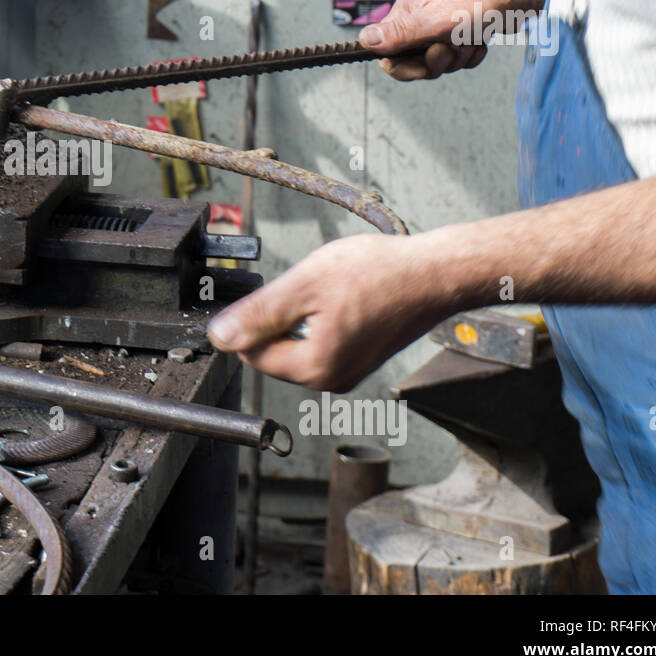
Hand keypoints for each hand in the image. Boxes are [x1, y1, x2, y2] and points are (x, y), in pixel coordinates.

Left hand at [206, 234, 453, 392]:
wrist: (437, 274)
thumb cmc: (381, 274)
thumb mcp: (306, 284)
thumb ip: (258, 314)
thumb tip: (218, 337)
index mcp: (314, 369)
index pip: (250, 352)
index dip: (251, 317)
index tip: (273, 289)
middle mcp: (330, 381)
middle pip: (272, 351)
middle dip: (278, 316)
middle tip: (307, 285)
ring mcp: (347, 373)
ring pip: (295, 344)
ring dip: (299, 315)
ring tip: (329, 290)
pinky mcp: (359, 360)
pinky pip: (319, 342)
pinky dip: (319, 318)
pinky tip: (341, 297)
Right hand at [361, 0, 489, 81]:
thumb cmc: (476, 0)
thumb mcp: (430, 21)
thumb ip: (395, 34)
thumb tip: (363, 40)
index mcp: (406, 15)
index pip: (387, 54)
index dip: (405, 66)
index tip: (424, 60)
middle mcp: (419, 21)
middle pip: (414, 63)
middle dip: (436, 62)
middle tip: (450, 48)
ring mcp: (441, 28)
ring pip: (439, 63)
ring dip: (458, 57)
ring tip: (468, 39)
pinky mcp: (461, 33)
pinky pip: (459, 59)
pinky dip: (471, 55)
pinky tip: (478, 41)